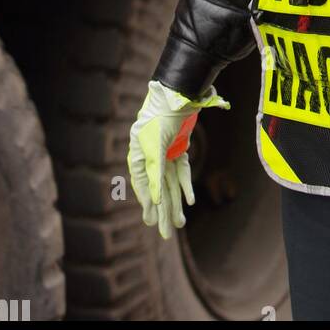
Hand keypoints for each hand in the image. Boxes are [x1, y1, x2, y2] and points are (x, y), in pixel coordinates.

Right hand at [127, 79, 229, 239]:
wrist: (178, 94)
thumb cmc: (161, 119)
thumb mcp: (155, 147)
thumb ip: (155, 174)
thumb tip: (156, 201)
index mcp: (139, 156)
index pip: (144, 186)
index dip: (149, 204)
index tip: (153, 222)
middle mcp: (152, 157)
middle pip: (158, 189)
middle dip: (164, 212)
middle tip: (168, 234)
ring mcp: (166, 153)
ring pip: (171, 184)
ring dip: (176, 203)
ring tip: (180, 224)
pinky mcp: (179, 148)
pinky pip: (181, 171)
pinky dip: (185, 185)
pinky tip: (190, 200)